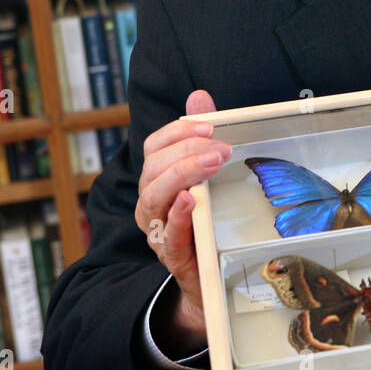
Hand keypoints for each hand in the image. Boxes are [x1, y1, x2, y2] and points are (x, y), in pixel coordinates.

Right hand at [135, 89, 229, 345]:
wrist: (208, 273)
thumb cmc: (204, 219)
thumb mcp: (205, 175)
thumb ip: (200, 136)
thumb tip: (199, 96)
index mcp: (156, 179)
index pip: (154, 146)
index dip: (177, 132)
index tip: (209, 124)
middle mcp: (149, 202)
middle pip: (153, 168)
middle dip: (186, 152)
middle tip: (221, 148)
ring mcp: (156, 228)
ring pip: (154, 196)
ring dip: (183, 175)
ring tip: (212, 163)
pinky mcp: (170, 254)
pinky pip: (167, 233)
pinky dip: (177, 215)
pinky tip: (190, 200)